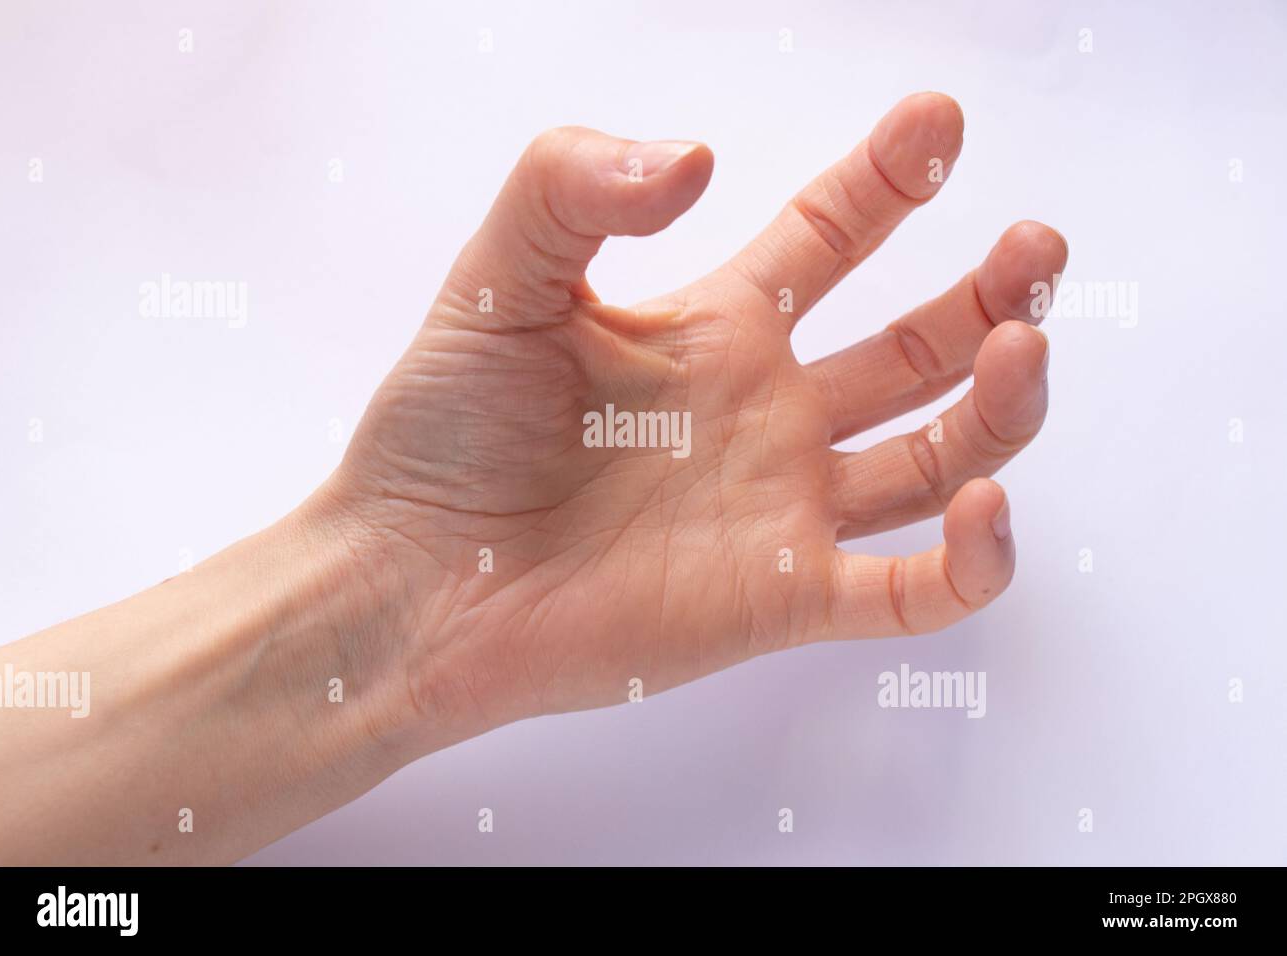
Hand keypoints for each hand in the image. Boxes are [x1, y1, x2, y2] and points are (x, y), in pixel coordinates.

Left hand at [319, 92, 1068, 742]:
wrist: (412, 581)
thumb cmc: (441, 435)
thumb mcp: (498, 278)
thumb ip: (575, 185)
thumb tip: (692, 159)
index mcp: (712, 329)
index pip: (830, 238)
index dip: (890, 180)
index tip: (937, 123)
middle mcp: (765, 414)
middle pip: (914, 348)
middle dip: (986, 292)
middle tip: (1033, 246)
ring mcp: (783, 508)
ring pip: (937, 456)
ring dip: (998, 407)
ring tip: (1021, 345)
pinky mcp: (782, 601)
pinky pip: (910, 591)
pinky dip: (970, 561)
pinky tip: (985, 505)